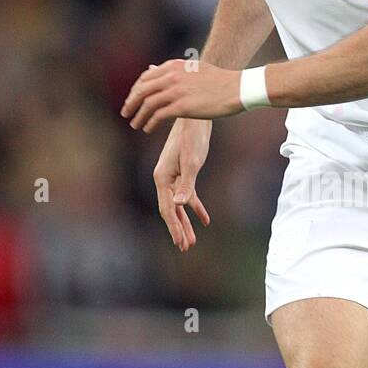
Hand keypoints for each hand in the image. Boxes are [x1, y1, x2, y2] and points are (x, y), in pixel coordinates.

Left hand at [121, 58, 241, 132]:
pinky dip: (149, 123)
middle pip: (142, 90)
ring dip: (138, 115)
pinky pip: (157, 116)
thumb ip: (179, 72)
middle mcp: (171, 76)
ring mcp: (176, 91)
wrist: (236, 88)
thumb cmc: (220, 81)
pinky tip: (147, 129)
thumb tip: (169, 74)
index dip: (136, 90)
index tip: (132, 99)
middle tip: (126, 113)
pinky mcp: (181, 106)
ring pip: (147, 104)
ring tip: (135, 124)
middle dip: (131, 102)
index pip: (146, 78)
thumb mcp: (196, 69)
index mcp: (173, 66)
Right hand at [153, 118, 211, 251]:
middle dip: (179, 230)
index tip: (181, 243)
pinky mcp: (183, 173)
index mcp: (162, 178)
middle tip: (185, 248)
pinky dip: (196, 208)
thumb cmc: (193, 139)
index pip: (167, 209)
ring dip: (186, 222)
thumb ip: (186, 185)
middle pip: (171, 210)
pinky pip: (188, 196)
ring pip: (179, 206)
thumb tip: (180, 205)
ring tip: (192, 241)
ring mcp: (173, 177)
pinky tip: (205, 220)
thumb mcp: (191, 162)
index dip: (174, 227)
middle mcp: (164, 180)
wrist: (195, 119)